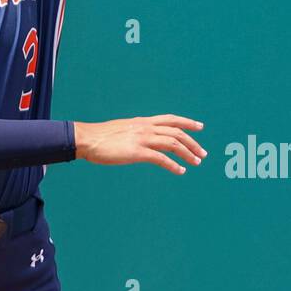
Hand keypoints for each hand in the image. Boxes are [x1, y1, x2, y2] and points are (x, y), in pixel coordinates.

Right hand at [73, 115, 205, 173]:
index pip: (170, 119)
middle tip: (203, 153)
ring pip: (173, 143)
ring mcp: (142, 139)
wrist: (87, 139)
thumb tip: (143, 139)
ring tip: (196, 162)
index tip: (200, 126)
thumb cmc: (101, 137)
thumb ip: (136, 133)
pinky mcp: (137, 152)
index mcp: (142, 122)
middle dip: (192, 142)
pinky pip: (161, 158)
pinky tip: (180, 171)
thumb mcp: (123, 130)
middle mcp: (145, 128)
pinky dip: (174, 165)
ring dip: (187, 153)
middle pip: (176, 132)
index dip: (187, 122)